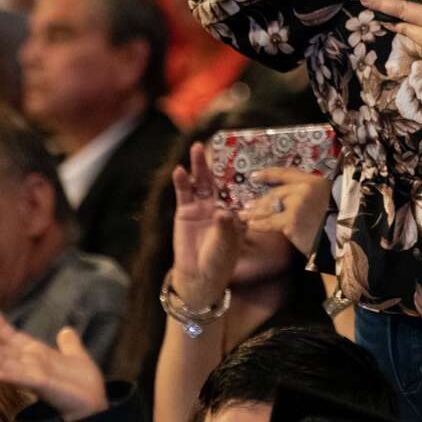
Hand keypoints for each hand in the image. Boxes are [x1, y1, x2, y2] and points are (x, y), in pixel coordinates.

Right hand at [0, 308, 106, 421]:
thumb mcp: (77, 357)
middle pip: (3, 350)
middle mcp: (31, 366)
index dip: (2, 327)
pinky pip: (23, 380)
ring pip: (6, 362)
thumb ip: (69, 344)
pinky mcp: (42, 386)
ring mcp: (34, 376)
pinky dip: (10, 376)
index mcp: (38, 356)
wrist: (94, 405)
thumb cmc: (83, 386)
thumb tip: (65, 330)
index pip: (15, 339)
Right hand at [171, 143, 244, 305]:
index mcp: (235, 211)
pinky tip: (180, 171)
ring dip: (198, 166)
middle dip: (215, 164)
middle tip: (214, 146)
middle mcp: (218, 205)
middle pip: (217, 180)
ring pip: (200, 182)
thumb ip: (224, 227)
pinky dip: (182, 181)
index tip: (241, 157)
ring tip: (197, 149)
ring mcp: (201, 206)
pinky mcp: (185, 211)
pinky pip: (184, 193)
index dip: (238, 173)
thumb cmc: (218, 260)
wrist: (199, 275)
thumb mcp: (225, 244)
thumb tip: (222, 211)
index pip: (237, 189)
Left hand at [239, 168, 330, 255]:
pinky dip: (259, 224)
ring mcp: (297, 204)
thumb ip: (309, 196)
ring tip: (244, 215)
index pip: (286, 174)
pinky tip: (251, 225)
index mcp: (314, 182)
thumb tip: (285, 200)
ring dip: (255, 212)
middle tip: (247, 205)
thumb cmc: (336, 223)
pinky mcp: (291, 221)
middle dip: (260, 200)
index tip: (254, 176)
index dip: (268, 174)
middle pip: (276, 193)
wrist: (344, 239)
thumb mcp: (327, 200)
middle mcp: (305, 189)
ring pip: (271, 207)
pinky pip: (270, 222)